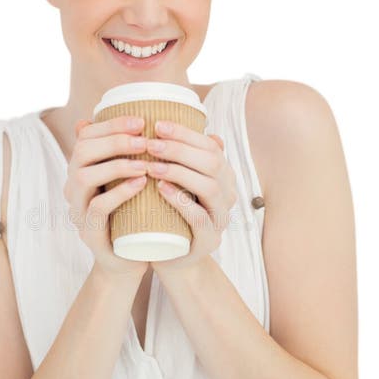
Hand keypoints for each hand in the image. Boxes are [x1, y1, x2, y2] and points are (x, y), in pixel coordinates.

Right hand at [63, 115, 150, 280]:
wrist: (129, 259)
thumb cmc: (133, 214)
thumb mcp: (132, 181)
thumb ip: (136, 154)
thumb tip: (150, 119)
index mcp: (81, 170)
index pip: (85, 136)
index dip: (110, 125)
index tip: (141, 120)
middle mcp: (73, 188)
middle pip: (81, 152)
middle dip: (113, 140)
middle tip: (144, 140)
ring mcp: (78, 211)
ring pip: (84, 177)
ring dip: (115, 165)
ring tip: (144, 163)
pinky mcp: (90, 233)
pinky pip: (97, 208)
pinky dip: (118, 193)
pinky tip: (140, 184)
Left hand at [144, 120, 237, 272]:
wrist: (170, 257)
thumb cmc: (168, 212)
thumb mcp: (172, 181)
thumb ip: (173, 157)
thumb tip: (161, 121)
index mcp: (223, 176)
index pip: (210, 147)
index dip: (186, 133)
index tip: (157, 124)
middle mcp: (228, 194)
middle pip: (212, 163)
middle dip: (180, 149)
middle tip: (150, 144)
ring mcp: (220, 218)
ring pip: (209, 187)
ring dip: (179, 172)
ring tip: (151, 166)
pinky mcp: (208, 241)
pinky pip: (199, 217)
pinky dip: (180, 200)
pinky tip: (161, 189)